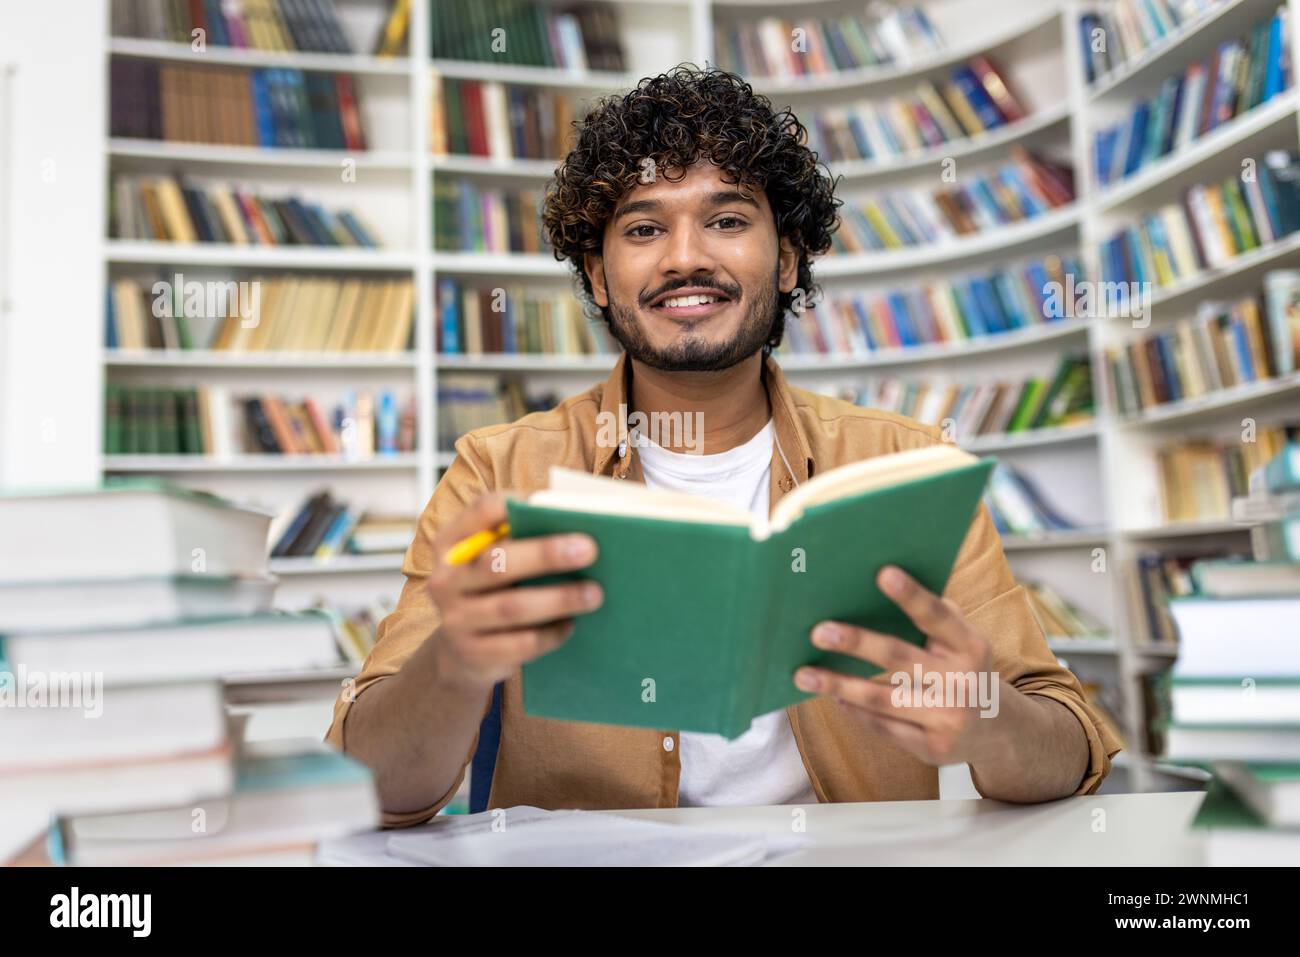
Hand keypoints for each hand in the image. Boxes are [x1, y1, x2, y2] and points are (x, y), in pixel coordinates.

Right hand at [425, 492, 602, 690]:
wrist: (460, 652)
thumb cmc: (491, 590)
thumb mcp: (490, 559)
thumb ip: (519, 538)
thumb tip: (575, 518)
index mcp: (450, 543)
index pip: (481, 511)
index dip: (517, 503)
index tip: (556, 504)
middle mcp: (445, 580)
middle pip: (496, 562)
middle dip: (545, 554)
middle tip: (589, 550)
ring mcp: (456, 620)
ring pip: (512, 607)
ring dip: (558, 598)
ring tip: (594, 593)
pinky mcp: (474, 654)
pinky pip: (520, 643)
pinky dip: (551, 633)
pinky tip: (571, 624)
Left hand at [792, 565, 1000, 767]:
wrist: (996, 730)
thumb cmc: (963, 669)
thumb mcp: (962, 642)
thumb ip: (932, 618)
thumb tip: (870, 590)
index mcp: (971, 646)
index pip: (938, 617)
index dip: (912, 595)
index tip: (882, 573)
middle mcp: (963, 683)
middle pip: (899, 658)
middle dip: (856, 643)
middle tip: (818, 631)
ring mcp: (948, 719)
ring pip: (881, 698)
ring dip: (838, 684)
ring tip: (803, 674)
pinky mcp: (933, 748)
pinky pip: (883, 727)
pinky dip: (854, 710)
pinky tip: (833, 695)